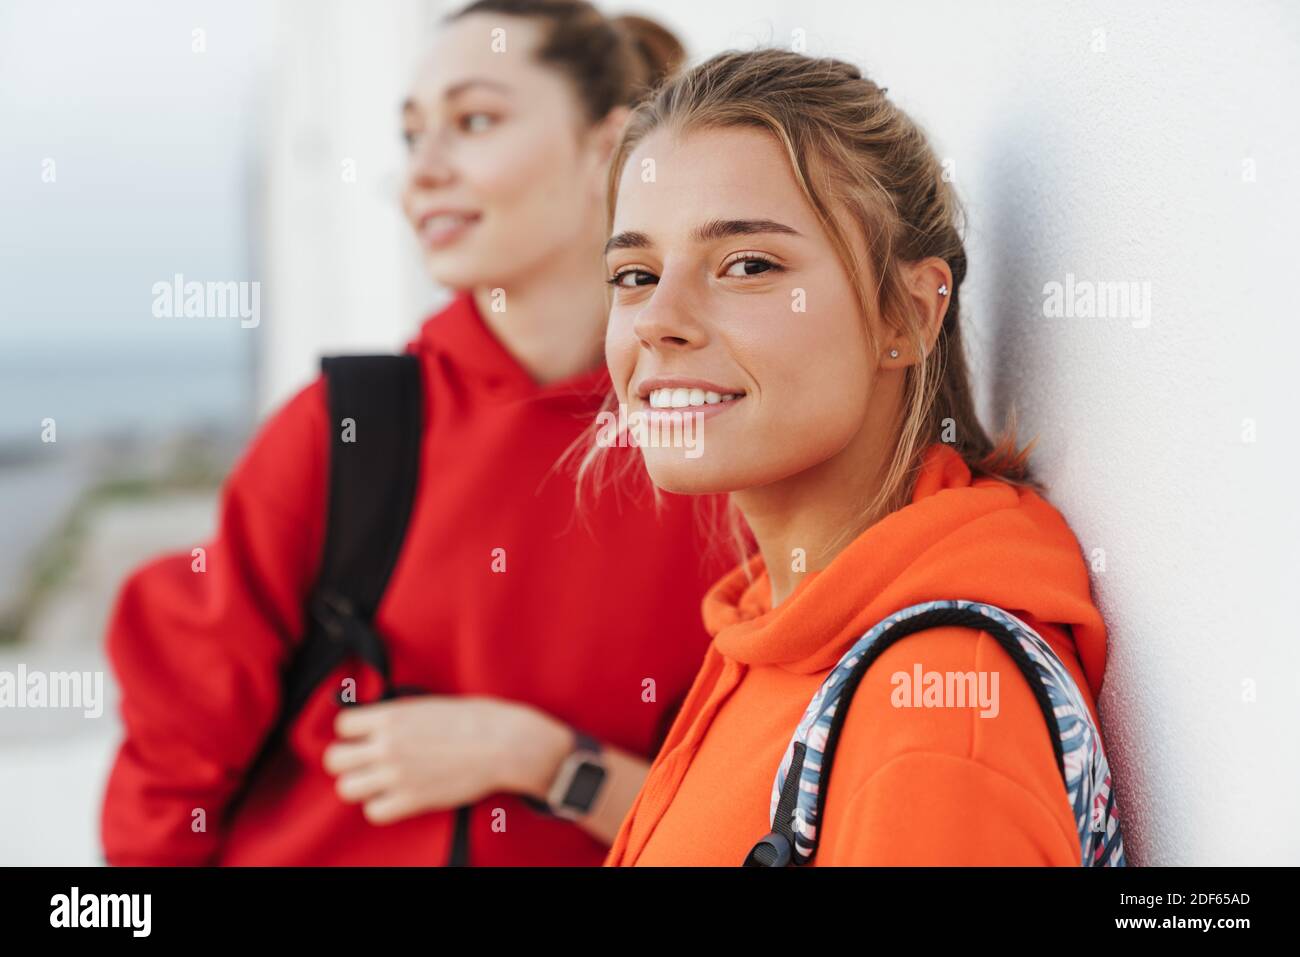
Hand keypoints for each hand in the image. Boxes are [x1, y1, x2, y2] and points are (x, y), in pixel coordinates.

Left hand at [321, 694, 573, 824]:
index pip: (342, 725)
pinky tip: (396, 796)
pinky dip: (381, 806)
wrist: (505, 744)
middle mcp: (387, 746)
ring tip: (378, 780)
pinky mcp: (412, 801)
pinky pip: (373, 812)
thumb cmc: (476, 718)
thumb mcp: (429, 703)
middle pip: (334, 760)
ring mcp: (398, 775)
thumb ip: (398, 714)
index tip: (366, 734)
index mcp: (392, 716)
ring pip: (346, 789)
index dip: (352, 730)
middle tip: (366, 760)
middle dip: (348, 760)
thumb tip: (379, 721)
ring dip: (360, 785)